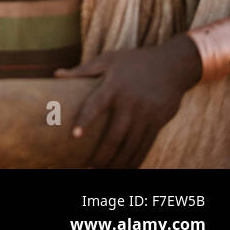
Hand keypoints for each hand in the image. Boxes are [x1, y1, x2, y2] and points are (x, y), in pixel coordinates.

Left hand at [56, 35, 200, 167]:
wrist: (172, 65)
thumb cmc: (133, 61)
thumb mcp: (109, 59)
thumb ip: (83, 69)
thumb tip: (56, 74)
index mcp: (114, 86)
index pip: (96, 105)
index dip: (85, 120)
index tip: (74, 136)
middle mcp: (131, 102)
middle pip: (115, 134)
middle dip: (102, 154)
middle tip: (87, 166)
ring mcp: (146, 114)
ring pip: (131, 144)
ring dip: (117, 161)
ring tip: (102, 170)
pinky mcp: (158, 122)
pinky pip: (145, 145)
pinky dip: (135, 159)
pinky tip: (125, 167)